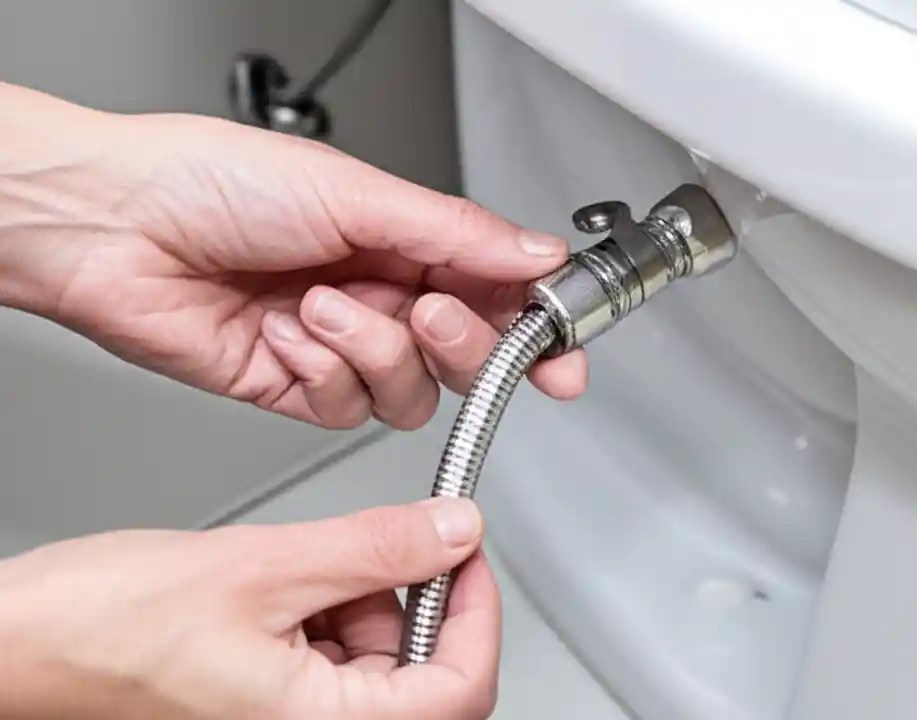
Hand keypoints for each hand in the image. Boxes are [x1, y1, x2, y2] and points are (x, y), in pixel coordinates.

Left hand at [0, 83, 586, 428]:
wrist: (114, 225)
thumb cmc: (213, 180)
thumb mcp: (356, 194)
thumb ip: (459, 236)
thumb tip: (539, 254)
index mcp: (405, 239)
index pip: (498, 292)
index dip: (537, 329)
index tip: (563, 357)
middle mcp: (381, 295)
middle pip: (466, 354)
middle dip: (456, 341)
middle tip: (426, 308)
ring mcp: (340, 346)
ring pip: (409, 392)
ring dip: (372, 351)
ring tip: (321, 305)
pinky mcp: (297, 387)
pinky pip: (345, 408)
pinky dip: (318, 370)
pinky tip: (283, 332)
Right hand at [0, 498, 498, 718]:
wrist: (11, 645)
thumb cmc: (98, 631)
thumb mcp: (262, 566)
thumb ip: (373, 549)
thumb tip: (453, 532)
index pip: (459, 691)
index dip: (477, 614)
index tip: (467, 552)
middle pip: (422, 676)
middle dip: (404, 598)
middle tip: (373, 544)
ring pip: (377, 661)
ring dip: (359, 599)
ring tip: (295, 567)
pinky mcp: (264, 703)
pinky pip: (331, 659)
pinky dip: (325, 609)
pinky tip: (281, 582)